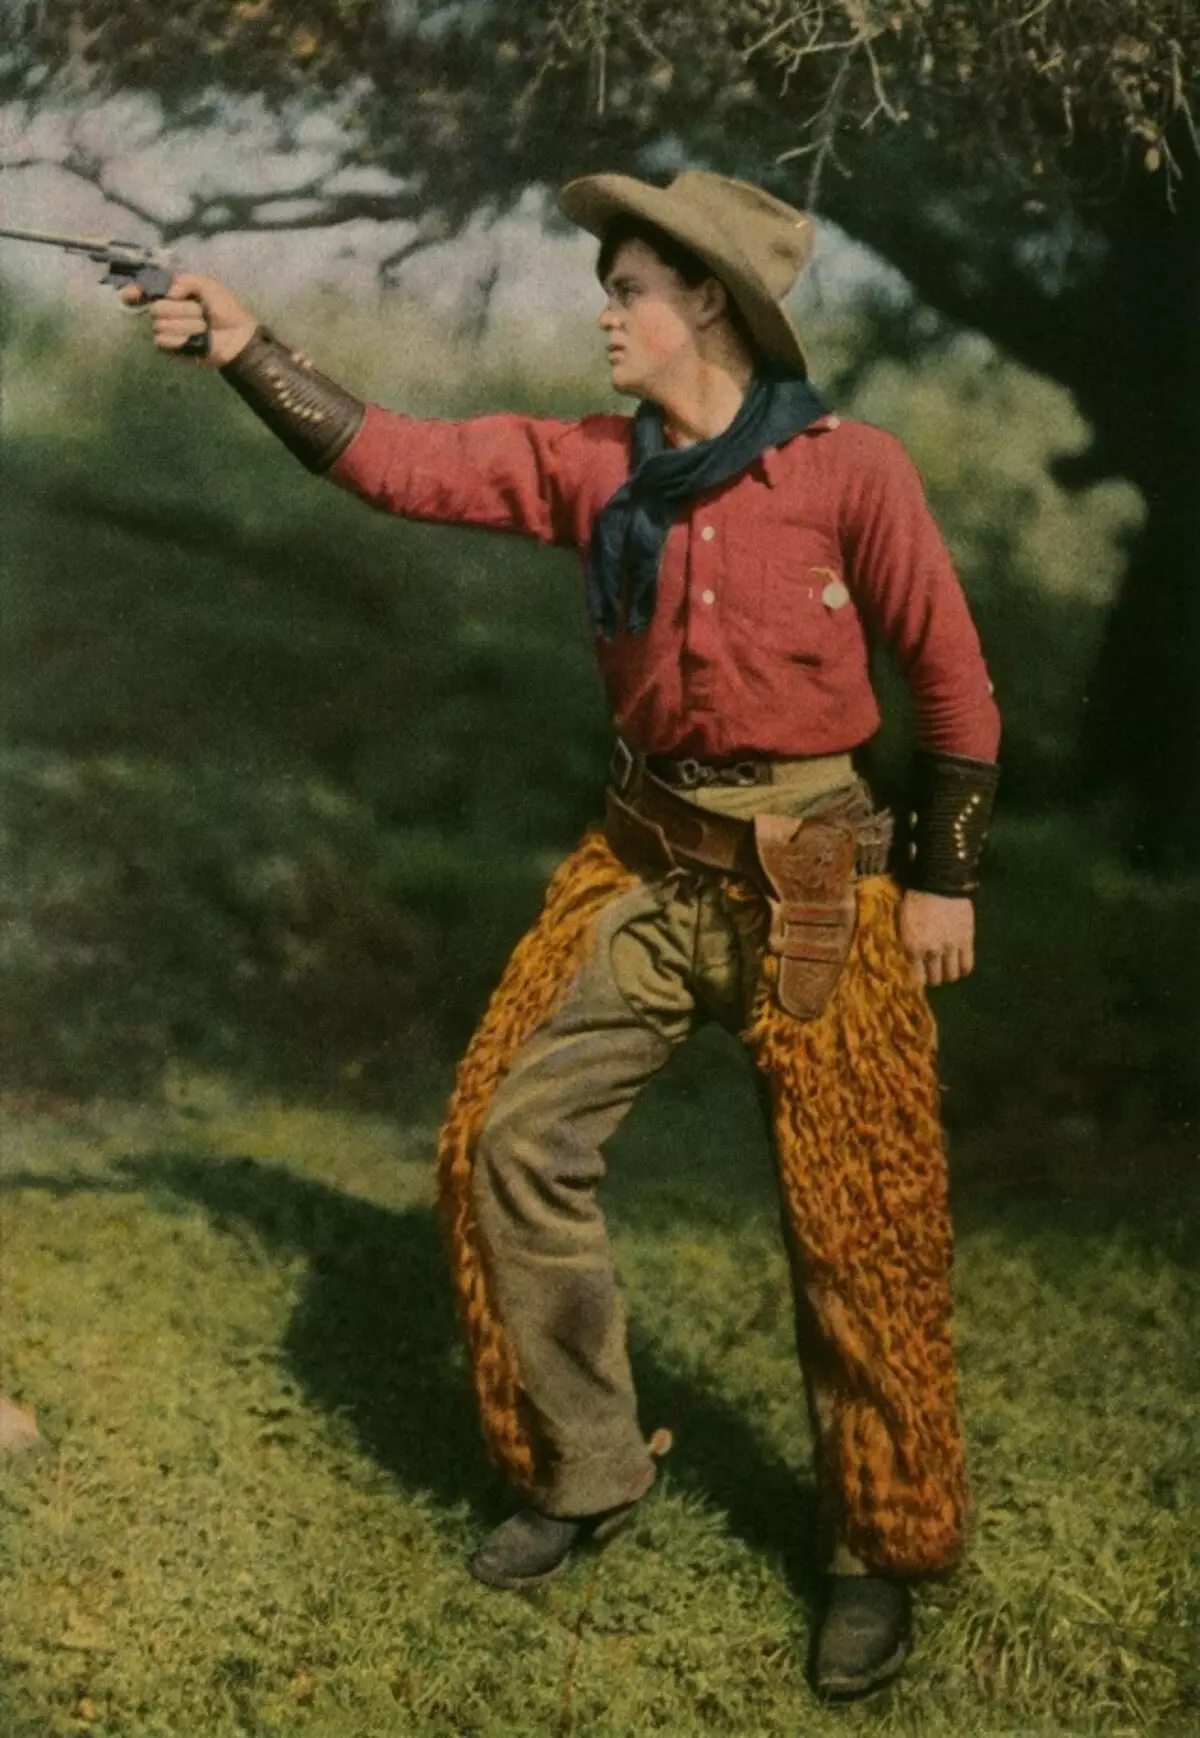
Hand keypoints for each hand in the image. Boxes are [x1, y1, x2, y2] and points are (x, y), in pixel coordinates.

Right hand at [120, 272, 257, 367]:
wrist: (237, 334)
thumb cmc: (224, 308)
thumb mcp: (207, 284)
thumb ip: (186, 281)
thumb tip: (170, 293)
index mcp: (172, 294)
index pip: (143, 291)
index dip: (134, 292)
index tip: (131, 294)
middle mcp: (166, 311)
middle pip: (156, 308)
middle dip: (181, 309)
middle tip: (200, 312)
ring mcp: (168, 330)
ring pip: (161, 325)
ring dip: (187, 324)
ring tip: (203, 326)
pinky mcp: (172, 348)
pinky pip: (163, 341)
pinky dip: (181, 339)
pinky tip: (196, 339)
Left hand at [898, 889, 974, 987]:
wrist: (939, 881)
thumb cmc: (915, 898)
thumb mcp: (901, 922)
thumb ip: (905, 942)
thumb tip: (906, 958)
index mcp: (912, 946)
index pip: (916, 979)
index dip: (916, 982)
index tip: (917, 979)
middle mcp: (932, 951)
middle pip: (934, 979)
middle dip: (932, 978)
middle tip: (931, 972)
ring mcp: (951, 947)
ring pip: (951, 975)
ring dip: (947, 974)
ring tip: (945, 968)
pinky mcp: (967, 940)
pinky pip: (967, 965)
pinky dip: (963, 969)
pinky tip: (959, 965)